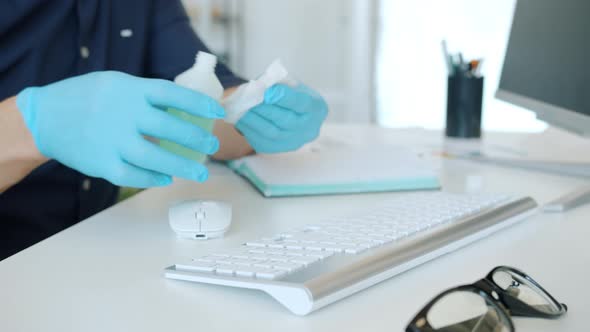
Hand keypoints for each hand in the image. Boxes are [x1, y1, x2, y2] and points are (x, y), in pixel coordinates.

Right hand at [16, 71, 224, 187]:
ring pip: (156, 157)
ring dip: (182, 166)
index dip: (199, 103)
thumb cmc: (87, 98)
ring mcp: (112, 141)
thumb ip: (146, 95)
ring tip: (200, 171)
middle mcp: (123, 114)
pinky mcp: (102, 163)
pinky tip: (167, 177)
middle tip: (211, 145)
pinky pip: (135, 175)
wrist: (44, 118)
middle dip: (197, 138)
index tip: (217, 111)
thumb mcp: (117, 84)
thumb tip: (184, 109)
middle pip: (170, 128)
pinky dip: (154, 178)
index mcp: (130, 90)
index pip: (173, 94)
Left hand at [235, 84, 327, 152]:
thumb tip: (259, 88)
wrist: (291, 114)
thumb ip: (278, 83)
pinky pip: (262, 141)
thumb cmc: (290, 94)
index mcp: (316, 108)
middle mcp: (309, 129)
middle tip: (249, 99)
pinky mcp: (277, 149)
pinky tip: (240, 119)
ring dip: (254, 119)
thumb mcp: (289, 83)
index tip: (268, 91)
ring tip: (241, 108)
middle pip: (286, 120)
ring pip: (272, 132)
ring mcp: (294, 142)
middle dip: (265, 109)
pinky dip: (249, 129)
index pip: (302, 103)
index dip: (284, 97)